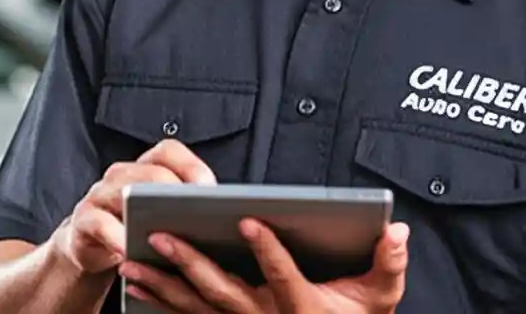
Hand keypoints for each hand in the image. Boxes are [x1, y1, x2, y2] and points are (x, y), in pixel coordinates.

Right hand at [52, 139, 216, 274]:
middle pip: (151, 172)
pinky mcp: (83, 220)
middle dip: (174, 192)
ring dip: (145, 211)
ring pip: (123, 191)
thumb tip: (229, 219)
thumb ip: (186, 211)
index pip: (169, 152)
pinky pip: (99, 222)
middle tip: (194, 217)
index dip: (191, 167)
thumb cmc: (135, 230)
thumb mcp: (160, 218)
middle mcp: (122, 175)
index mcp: (146, 168)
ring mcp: (100, 194)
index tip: (210, 192)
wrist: (90, 246)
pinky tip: (128, 251)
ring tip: (165, 233)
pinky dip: (115, 236)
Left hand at [119, 218, 409, 312]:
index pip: (285, 277)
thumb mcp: (378, 299)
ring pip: (195, 307)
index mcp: (302, 308)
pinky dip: (160, 300)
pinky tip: (135, 283)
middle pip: (224, 292)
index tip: (250, 219)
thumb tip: (395, 230)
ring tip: (130, 261)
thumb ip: (388, 265)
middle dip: (191, 263)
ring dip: (161, 285)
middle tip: (161, 235)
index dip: (269, 250)